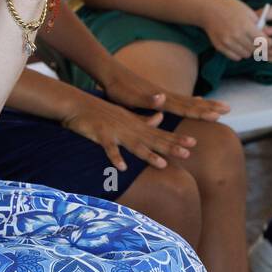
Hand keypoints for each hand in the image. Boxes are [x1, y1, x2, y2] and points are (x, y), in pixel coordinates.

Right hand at [59, 94, 196, 171]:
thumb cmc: (102, 112)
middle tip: (188, 153)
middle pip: (152, 140)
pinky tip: (122, 168)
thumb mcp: (126, 115)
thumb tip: (161, 118)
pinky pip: (109, 148)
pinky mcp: (101, 134)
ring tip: (162, 164)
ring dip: (148, 154)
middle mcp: (130, 128)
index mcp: (136, 125)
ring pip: (134, 144)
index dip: (176, 139)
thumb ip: (144, 120)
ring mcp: (116, 131)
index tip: (193, 144)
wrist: (78, 104)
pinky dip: (115, 157)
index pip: (160, 133)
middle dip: (170, 147)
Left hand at [97, 58, 228, 121]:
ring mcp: (164, 94)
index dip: (202, 112)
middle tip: (229, 110)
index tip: (217, 115)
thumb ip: (147, 100)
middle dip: (211, 107)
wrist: (112, 73)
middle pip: (193, 103)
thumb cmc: (119, 89)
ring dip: (206, 104)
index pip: (186, 107)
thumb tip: (162, 99)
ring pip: (190, 101)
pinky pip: (182, 100)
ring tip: (221, 107)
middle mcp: (166, 96)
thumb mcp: (130, 98)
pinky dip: (193, 102)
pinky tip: (198, 102)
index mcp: (161, 99)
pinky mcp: (160, 95)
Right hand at [200, 0, 267, 61]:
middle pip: (255, 49)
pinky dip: (239, 53)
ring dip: (249, 50)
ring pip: (246, 55)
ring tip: (247, 41)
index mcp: (245, 25)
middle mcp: (235, 35)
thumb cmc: (230, 7)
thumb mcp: (248, 12)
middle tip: (258, 40)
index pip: (263, 42)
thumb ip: (262, 24)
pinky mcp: (219, 46)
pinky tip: (238, 44)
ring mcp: (226, 42)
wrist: (208, 9)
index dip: (269, 42)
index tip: (269, 40)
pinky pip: (235, 57)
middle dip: (259, 46)